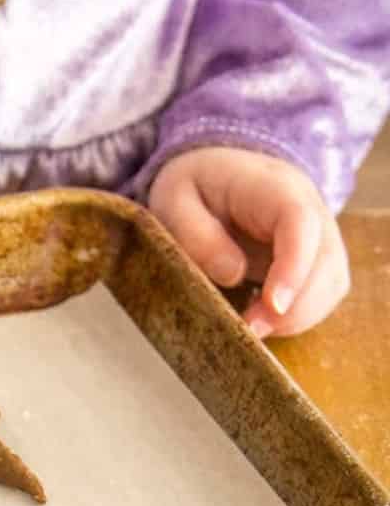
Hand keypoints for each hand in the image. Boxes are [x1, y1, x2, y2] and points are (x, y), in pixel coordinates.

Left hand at [148, 148, 349, 336]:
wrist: (217, 175)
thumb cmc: (194, 188)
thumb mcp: (175, 200)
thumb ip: (196, 234)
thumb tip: (233, 274)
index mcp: (274, 186)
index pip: (300, 222)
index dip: (293, 268)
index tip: (273, 306)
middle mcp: (310, 208)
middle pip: (326, 260)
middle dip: (294, 306)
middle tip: (250, 330)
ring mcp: (319, 235)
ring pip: (331, 282)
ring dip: (298, 316)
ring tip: (253, 328)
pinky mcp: (316, 260)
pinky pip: (323, 293)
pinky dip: (299, 316)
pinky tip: (264, 320)